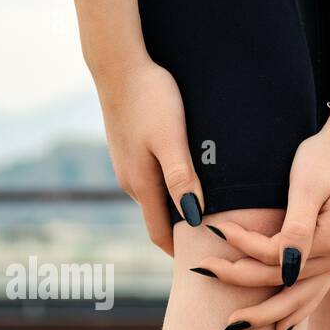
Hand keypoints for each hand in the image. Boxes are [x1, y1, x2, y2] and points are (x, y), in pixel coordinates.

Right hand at [96, 56, 204, 255]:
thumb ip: (182, 178)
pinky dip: (167, 188)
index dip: (178, 252)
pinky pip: (150, 178)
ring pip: (154, 197)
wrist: (119, 64)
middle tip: (210, 244)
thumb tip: (193, 217)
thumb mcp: (172, 139)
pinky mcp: (128, 148)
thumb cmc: (151, 98)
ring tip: (203, 214)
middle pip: (157, 218)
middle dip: (180, 234)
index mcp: (141, 184)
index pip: (159, 233)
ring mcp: (126, 164)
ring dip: (174, 209)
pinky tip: (184, 179)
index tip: (200, 265)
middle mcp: (130, 180)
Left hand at [197, 105, 329, 329]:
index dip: (243, 246)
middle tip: (205, 277)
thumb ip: (296, 228)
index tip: (215, 229)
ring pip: (300, 297)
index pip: (276, 257)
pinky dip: (296, 309)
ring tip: (236, 326)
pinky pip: (313, 291)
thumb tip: (284, 264)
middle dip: (243, 285)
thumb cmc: (325, 156)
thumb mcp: (307, 186)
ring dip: (268, 313)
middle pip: (285, 284)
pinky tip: (280, 327)